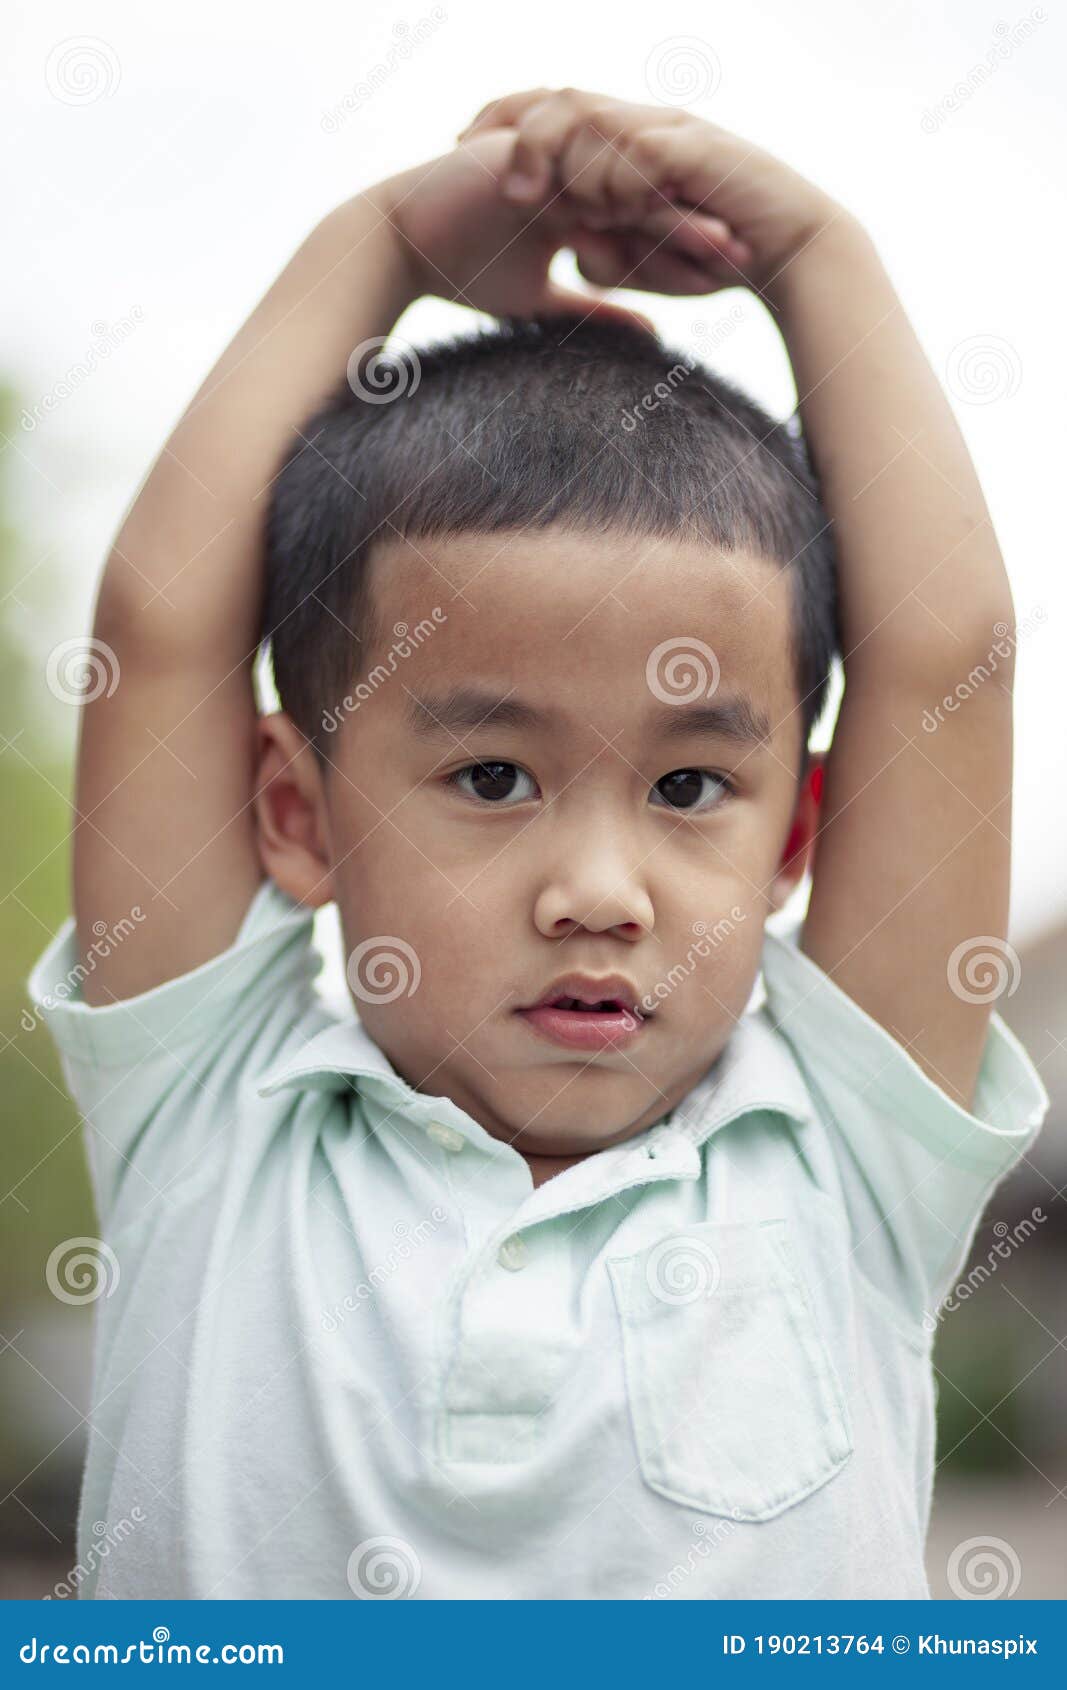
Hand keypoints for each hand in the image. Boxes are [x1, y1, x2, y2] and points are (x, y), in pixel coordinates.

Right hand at [379, 123, 747, 319]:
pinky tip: (656, 220)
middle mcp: (572, 174)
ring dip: (672, 213)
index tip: (730, 278)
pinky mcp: (530, 156)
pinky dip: (618, 200)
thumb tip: (653, 336)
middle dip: (696, 227)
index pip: (645, 223)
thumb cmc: (460, 271)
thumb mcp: (542, 303)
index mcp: (579, 200)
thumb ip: (596, 310)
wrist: (398, 245)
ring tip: (720, 242)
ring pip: (625, 187)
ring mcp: (552, 161)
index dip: (686, 248)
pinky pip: (582, 179)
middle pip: (647, 200)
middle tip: (748, 253)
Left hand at [457, 87, 841, 296]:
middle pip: (564, 99)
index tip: (461, 146)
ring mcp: (672, 132)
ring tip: (540, 197)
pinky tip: (600, 208)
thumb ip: (608, 252)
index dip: (503, 119)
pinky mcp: (699, 153)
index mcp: (625, 139)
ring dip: (561, 160)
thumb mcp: (646, 261)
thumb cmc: (718, 256)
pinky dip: (612, 180)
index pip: (553, 107)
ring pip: (595, 120)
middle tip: (485, 169)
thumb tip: (574, 255)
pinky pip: (640, 152)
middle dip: (516, 133)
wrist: (790, 253)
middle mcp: (645, 122)